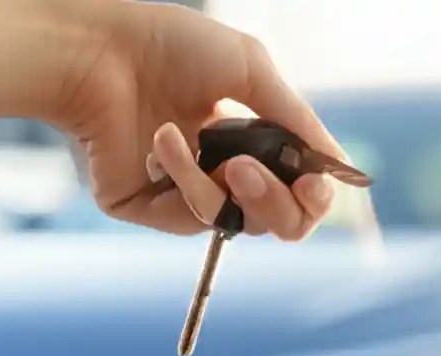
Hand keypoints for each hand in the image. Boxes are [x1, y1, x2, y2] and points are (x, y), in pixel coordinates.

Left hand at [52, 1, 339, 238]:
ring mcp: (183, 196)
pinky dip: (186, 178)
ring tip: (206, 141)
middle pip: (279, 223)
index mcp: (249, 142)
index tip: (315, 184)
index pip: (298, 191)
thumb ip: (298, 122)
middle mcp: (220, 173)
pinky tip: (164, 138)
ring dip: (231, 185)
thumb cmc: (170, 46)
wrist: (100, 48)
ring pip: (238, 224)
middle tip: (252, 170)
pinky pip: (190, 217)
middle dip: (280, 204)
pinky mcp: (146, 209)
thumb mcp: (251, 70)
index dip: (314, 197)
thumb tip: (340, 168)